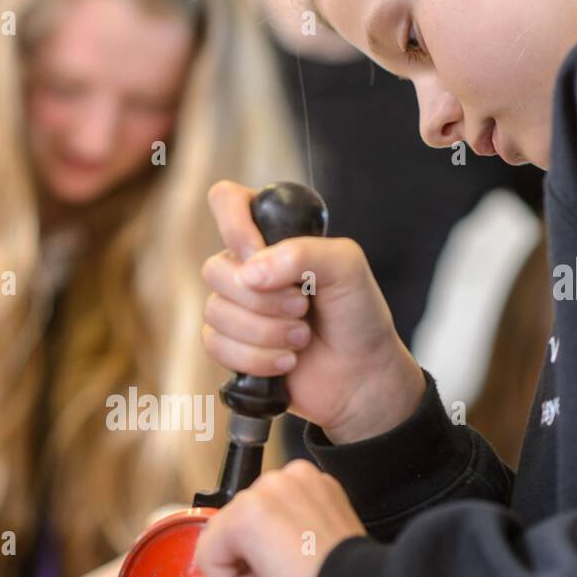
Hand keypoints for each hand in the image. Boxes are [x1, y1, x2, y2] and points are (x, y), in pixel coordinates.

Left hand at [194, 460, 365, 576]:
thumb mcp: (320, 541)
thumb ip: (290, 532)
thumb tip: (256, 552)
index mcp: (309, 481)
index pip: (258, 518)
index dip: (271, 554)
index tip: (300, 565)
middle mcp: (286, 477)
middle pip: (233, 527)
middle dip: (254, 562)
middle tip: (293, 576)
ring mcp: (264, 492)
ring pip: (219, 544)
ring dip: (246, 574)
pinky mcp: (244, 516)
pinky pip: (210, 560)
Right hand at [202, 181, 424, 441]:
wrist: (361, 375)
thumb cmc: (357, 315)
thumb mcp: (346, 266)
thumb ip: (302, 252)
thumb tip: (249, 273)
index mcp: (272, 236)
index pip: (226, 201)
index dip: (235, 226)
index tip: (261, 255)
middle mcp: (247, 267)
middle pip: (215, 269)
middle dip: (263, 299)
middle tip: (303, 308)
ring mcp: (236, 307)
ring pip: (216, 312)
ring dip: (266, 332)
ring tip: (301, 338)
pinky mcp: (230, 345)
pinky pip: (215, 344)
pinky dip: (255, 358)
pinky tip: (286, 361)